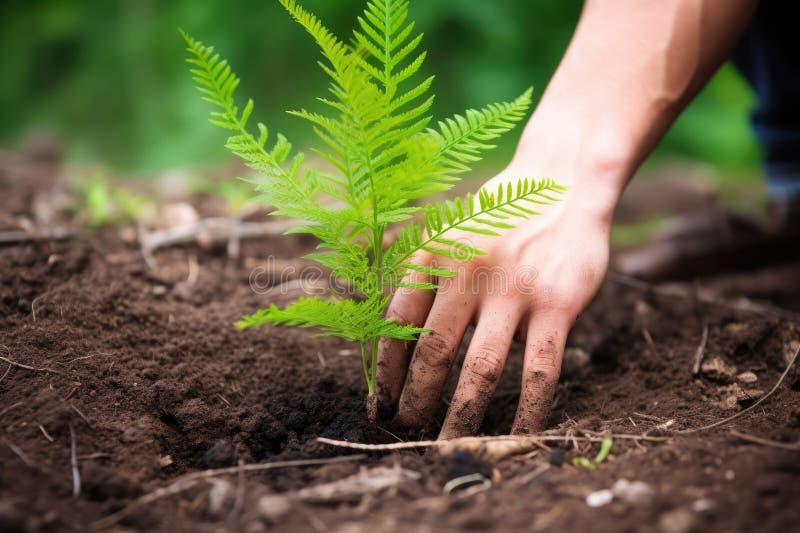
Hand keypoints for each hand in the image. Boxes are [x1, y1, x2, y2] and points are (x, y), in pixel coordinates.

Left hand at [376, 165, 614, 438]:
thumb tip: (384, 327)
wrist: (564, 179)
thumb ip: (419, 270)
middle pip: (433, 353)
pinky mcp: (557, 305)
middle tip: (408, 430)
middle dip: (416, 401)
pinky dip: (529, 411)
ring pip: (480, 370)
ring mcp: (514, 290)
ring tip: (449, 443)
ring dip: (461, 415)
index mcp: (432, 254)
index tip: (381, 402)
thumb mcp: (448, 228)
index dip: (387, 371)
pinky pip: (539, 371)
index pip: (397, 324)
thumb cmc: (499, 214)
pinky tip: (520, 434)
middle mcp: (467, 272)